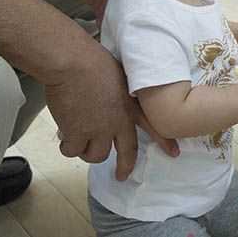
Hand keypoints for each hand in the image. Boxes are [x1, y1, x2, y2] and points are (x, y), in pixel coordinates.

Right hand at [46, 43, 178, 181]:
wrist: (73, 63)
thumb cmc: (93, 60)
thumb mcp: (121, 73)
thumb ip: (122, 91)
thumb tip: (114, 96)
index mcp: (131, 104)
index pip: (152, 125)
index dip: (163, 140)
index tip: (173, 153)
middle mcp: (119, 120)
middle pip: (126, 152)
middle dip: (125, 167)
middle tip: (121, 176)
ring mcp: (99, 129)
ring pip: (96, 156)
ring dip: (88, 153)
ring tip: (80, 143)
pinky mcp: (78, 133)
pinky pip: (73, 151)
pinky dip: (68, 148)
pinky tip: (64, 140)